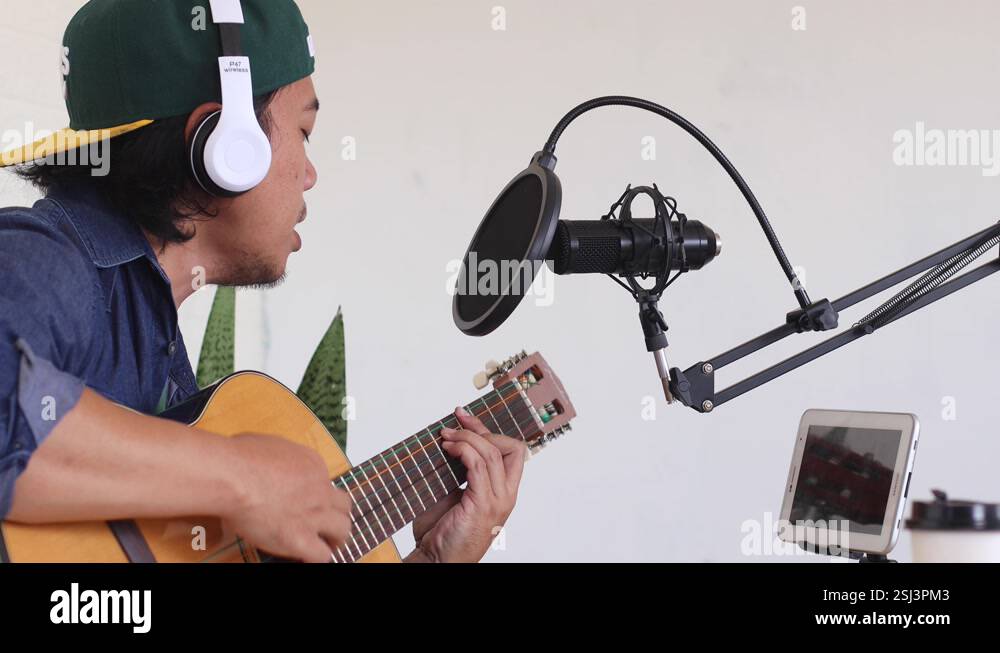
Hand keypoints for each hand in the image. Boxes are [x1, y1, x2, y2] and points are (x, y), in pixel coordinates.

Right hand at [223, 433, 352, 562]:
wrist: (234, 476)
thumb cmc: (240, 457)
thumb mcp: (268, 444)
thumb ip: (278, 457)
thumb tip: (269, 463)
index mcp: (313, 465)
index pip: (326, 483)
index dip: (318, 495)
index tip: (307, 503)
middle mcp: (319, 489)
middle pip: (344, 505)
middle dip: (337, 516)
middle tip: (328, 526)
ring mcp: (313, 514)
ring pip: (342, 530)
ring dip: (335, 539)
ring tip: (326, 546)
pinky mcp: (300, 538)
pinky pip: (321, 555)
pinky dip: (316, 557)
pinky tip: (306, 558)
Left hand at [406, 407, 526, 562]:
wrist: (436, 560)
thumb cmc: (443, 532)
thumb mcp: (457, 495)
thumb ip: (462, 472)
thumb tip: (450, 441)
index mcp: (503, 492)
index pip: (512, 451)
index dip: (489, 430)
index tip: (465, 418)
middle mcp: (506, 495)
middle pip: (510, 447)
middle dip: (481, 428)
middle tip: (456, 422)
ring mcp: (496, 501)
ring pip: (492, 453)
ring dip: (467, 438)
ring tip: (446, 437)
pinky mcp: (481, 505)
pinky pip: (479, 466)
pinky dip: (463, 451)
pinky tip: (448, 449)